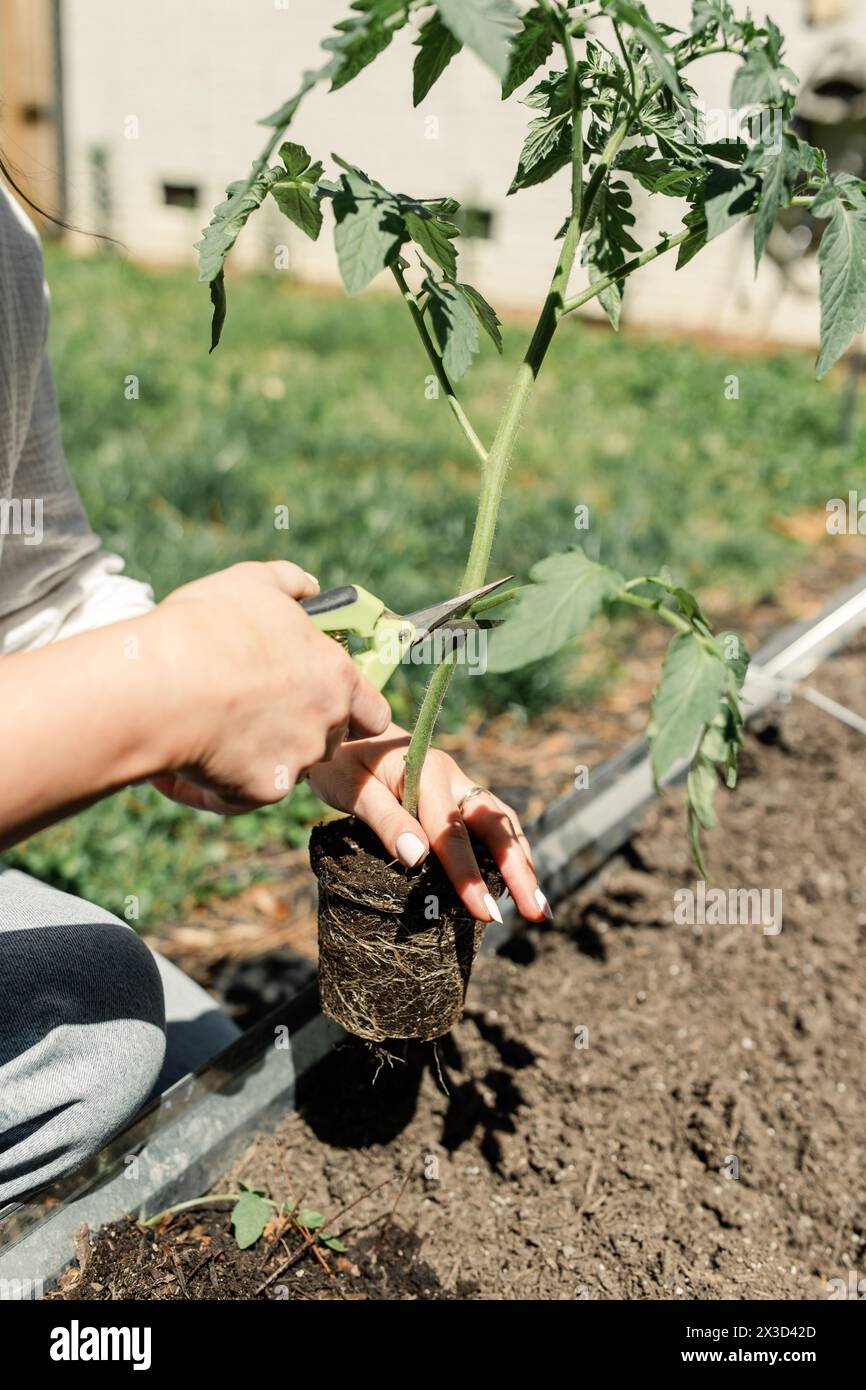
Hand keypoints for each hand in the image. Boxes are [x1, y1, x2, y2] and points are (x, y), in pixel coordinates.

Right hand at [150, 561, 390, 812]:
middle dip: (295, 730)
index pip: (373, 712)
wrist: (161, 682)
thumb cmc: (209, 626)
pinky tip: (172, 768)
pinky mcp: (259, 792)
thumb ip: (292, 583)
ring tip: (202, 732)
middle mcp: (326, 723)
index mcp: (335, 675)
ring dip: (251, 756)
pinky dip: (207, 786)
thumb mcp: (254, 582)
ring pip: (282, 768)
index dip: (352, 710)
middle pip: (326, 741)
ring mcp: (296, 760)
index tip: (323, 702)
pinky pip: (234, 796)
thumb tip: (312, 589)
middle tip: (249, 709)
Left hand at [308, 723, 551, 923]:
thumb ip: (385, 819)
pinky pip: (489, 825)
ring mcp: (458, 785)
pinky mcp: (455, 797)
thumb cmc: (340, 759)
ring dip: (522, 863)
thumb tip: (418, 858)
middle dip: (519, 871)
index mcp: (427, 770)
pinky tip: (516, 881)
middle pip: (496, 825)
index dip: (469, 875)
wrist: (342, 728)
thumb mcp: (349, 787)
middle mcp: (452, 776)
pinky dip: (509, 851)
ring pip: (501, 824)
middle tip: (538, 913)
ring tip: (538, 906)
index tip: (484, 912)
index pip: (453, 832)